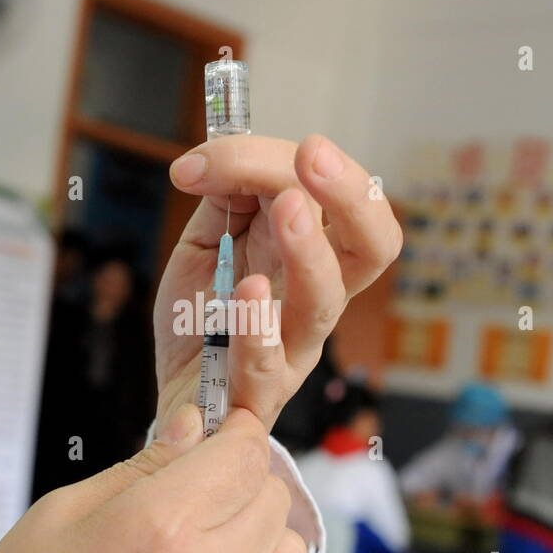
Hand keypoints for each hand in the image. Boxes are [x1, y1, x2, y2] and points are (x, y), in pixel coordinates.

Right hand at [0, 404, 308, 552]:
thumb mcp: (62, 510)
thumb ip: (143, 465)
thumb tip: (191, 427)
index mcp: (162, 526)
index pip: (244, 454)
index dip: (236, 430)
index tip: (221, 426)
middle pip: (273, 495)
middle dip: (243, 474)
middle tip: (202, 478)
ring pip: (289, 546)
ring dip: (260, 526)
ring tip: (211, 529)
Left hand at [153, 135, 401, 437]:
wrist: (180, 400)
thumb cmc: (203, 324)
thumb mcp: (207, 246)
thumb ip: (223, 199)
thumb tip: (216, 153)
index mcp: (310, 254)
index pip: (332, 196)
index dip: (288, 161)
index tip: (216, 152)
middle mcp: (315, 298)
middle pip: (372, 244)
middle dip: (351, 193)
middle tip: (313, 154)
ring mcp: (292, 347)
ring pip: (325, 302)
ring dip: (310, 251)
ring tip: (287, 208)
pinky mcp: (255, 392)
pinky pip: (268, 366)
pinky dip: (259, 327)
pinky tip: (247, 291)